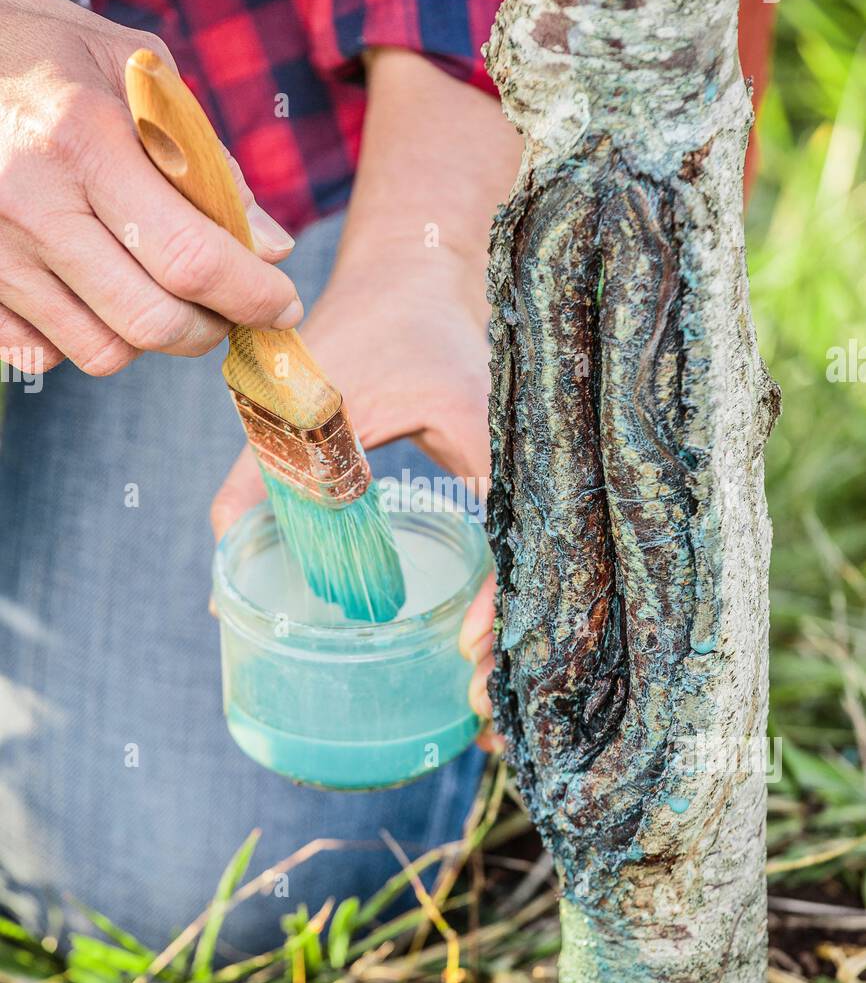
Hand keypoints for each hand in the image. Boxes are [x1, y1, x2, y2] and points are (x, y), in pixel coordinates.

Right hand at [0, 0, 302, 375]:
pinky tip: (96, 296)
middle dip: (211, 327)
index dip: (252, 295)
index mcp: (82, 138)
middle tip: (227, 306)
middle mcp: (30, 203)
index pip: (190, 258)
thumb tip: (271, 249)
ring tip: (160, 293)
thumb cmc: (46, 53)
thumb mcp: (136, 71)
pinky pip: (44, 355)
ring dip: (151, 339)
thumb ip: (209, 161)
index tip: (283, 305)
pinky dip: (86, 339)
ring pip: (102, 350)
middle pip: (152, 321)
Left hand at [211, 246, 502, 750]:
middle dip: (517, 645)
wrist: (420, 269)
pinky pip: (521, 552)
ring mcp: (529, 469)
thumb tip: (218, 561)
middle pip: (547, 569)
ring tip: (483, 710)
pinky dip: (505, 605)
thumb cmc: (375, 320)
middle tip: (478, 713)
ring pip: (545, 570)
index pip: (514, 530)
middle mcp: (528, 456)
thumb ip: (263, 469)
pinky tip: (479, 652)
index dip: (497, 598)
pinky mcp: (515, 479)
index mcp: (497, 430)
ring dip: (517, 638)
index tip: (463, 646)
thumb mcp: (317, 393)